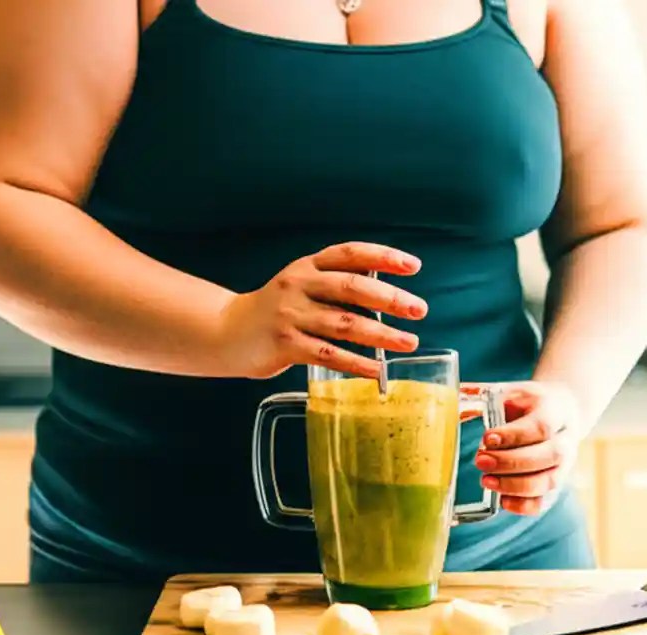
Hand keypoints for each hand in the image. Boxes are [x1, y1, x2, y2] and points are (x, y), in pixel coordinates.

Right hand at [220, 242, 428, 378]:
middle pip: (353, 287)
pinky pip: (328, 354)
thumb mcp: (302, 286)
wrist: (227, 332)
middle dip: (391, 298)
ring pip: (345, 323)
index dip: (384, 257)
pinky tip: (377, 369)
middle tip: (419, 309)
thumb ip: (336, 286)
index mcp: (308, 266)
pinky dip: (357, 363)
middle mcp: (299, 285)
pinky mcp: (285, 345)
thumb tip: (388, 295)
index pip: (351, 253)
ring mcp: (291, 315)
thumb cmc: (276, 310)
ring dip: (382, 335)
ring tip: (409, 342)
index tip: (413, 266)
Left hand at [463, 380, 581, 515]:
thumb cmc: (525, 402)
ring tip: (486, 481)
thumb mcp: (509, 391)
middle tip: (480, 461)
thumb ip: (480, 396)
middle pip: (548, 455)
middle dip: (512, 462)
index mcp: (554, 409)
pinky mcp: (555, 483)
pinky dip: (524, 506)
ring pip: (548, 481)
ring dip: (516, 485)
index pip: (540, 426)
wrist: (560, 411)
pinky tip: (502, 502)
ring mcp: (564, 464)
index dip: (514, 435)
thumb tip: (445, 401)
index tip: (486, 438)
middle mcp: (565, 438)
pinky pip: (545, 501)